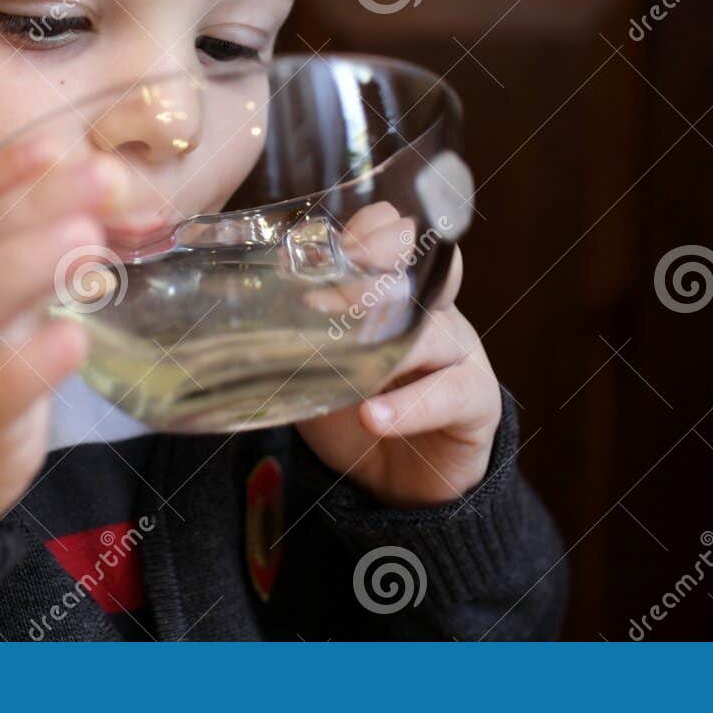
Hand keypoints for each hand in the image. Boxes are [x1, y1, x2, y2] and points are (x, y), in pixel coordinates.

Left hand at [295, 203, 499, 508]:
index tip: (326, 244)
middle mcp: (436, 314)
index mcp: (399, 295)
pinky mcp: (476, 403)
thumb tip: (236, 314)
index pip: (400, 237)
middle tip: (325, 291)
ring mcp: (461, 355)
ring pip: (436, 331)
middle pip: (428, 266)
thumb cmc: (358, 409)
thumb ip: (295, 336)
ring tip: (342, 351)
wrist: (400, 483)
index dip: (373, 229)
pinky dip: (412, 406)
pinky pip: (453, 394)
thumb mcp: (320, 365)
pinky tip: (374, 417)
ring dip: (388, 338)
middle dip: (383, 263)